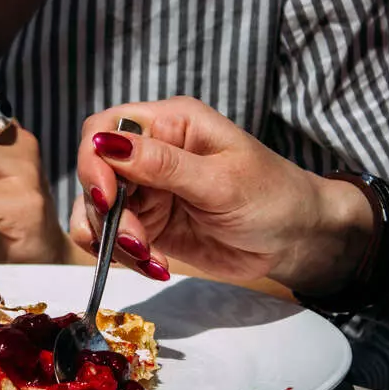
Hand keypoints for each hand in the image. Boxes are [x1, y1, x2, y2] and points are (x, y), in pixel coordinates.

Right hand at [72, 97, 371, 291]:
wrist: (295, 240)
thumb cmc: (272, 197)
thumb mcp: (221, 181)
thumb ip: (163, 165)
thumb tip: (106, 144)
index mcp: (169, 125)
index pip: (103, 129)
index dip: (94, 162)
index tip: (108, 200)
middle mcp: (149, 153)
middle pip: (93, 174)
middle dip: (107, 213)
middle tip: (138, 242)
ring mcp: (145, 190)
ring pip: (95, 211)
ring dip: (112, 240)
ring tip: (151, 257)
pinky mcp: (145, 223)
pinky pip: (110, 238)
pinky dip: (121, 256)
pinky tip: (154, 264)